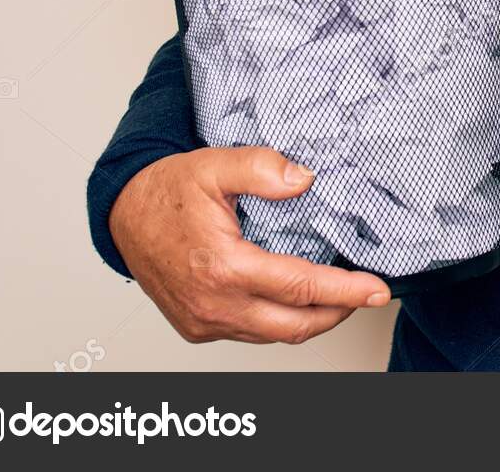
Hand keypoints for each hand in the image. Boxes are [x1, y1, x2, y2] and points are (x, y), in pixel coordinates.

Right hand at [108, 146, 390, 344]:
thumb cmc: (166, 191)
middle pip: (294, 325)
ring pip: (273, 335)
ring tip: (339, 296)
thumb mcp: (215, 164)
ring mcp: (204, 321)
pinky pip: (250, 332)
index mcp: (223, 267)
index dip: (346, 290)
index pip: (300, 287)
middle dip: (338, 312)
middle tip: (366, 294)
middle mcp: (214, 304)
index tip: (378, 289)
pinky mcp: (197, 327)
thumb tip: (304, 180)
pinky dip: (280, 320)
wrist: (121, 213)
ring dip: (310, 319)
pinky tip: (295, 299)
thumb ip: (262, 167)